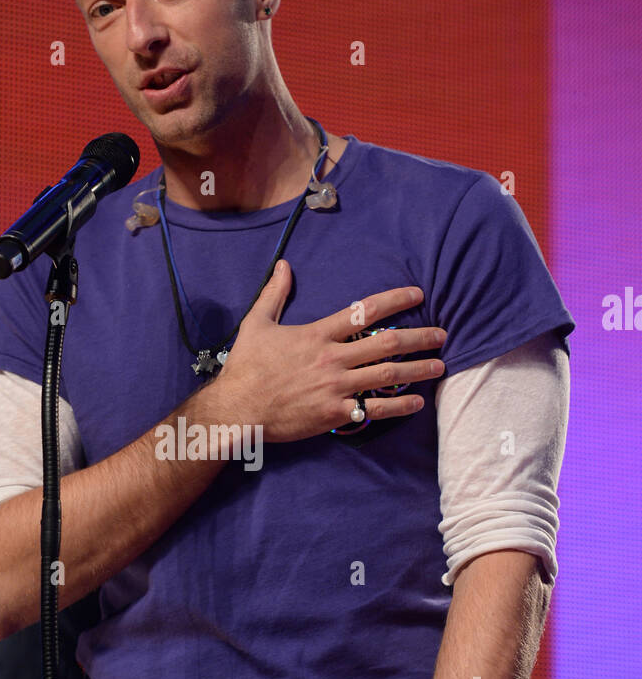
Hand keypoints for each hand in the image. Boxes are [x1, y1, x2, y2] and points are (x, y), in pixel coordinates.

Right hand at [212, 264, 445, 441]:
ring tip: (439, 366)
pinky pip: (375, 408)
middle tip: (441, 335)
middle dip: (419, 337)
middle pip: (386, 343)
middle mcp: (333, 358)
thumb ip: (275, 294)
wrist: (237, 409)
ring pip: (387, 375)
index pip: (363, 311)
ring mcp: (336, 386)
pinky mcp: (335, 413)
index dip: (394, 300)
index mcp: (318, 334)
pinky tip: (418, 402)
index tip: (417, 294)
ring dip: (418, 369)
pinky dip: (399, 405)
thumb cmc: (246, 367)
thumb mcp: (257, 324)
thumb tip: (284, 265)